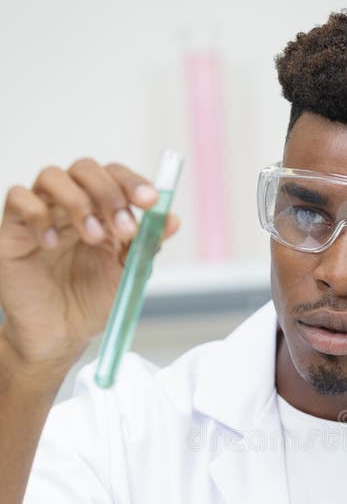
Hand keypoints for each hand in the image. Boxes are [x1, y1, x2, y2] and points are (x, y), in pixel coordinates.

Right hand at [0, 159, 179, 373]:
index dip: (133, 183)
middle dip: (109, 193)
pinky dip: (39, 215)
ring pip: (52, 176)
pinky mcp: (13, 229)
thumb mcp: (126, 275)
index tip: (151, 201)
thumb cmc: (91, 303)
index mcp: (101, 211)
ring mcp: (42, 213)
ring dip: (78, 202)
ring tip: (92, 237)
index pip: (115, 177)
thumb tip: (172, 219)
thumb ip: (146, 246)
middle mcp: (72, 205)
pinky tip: (51, 244)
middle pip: (86, 169)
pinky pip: (19, 199)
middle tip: (124, 228)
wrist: (60, 334)